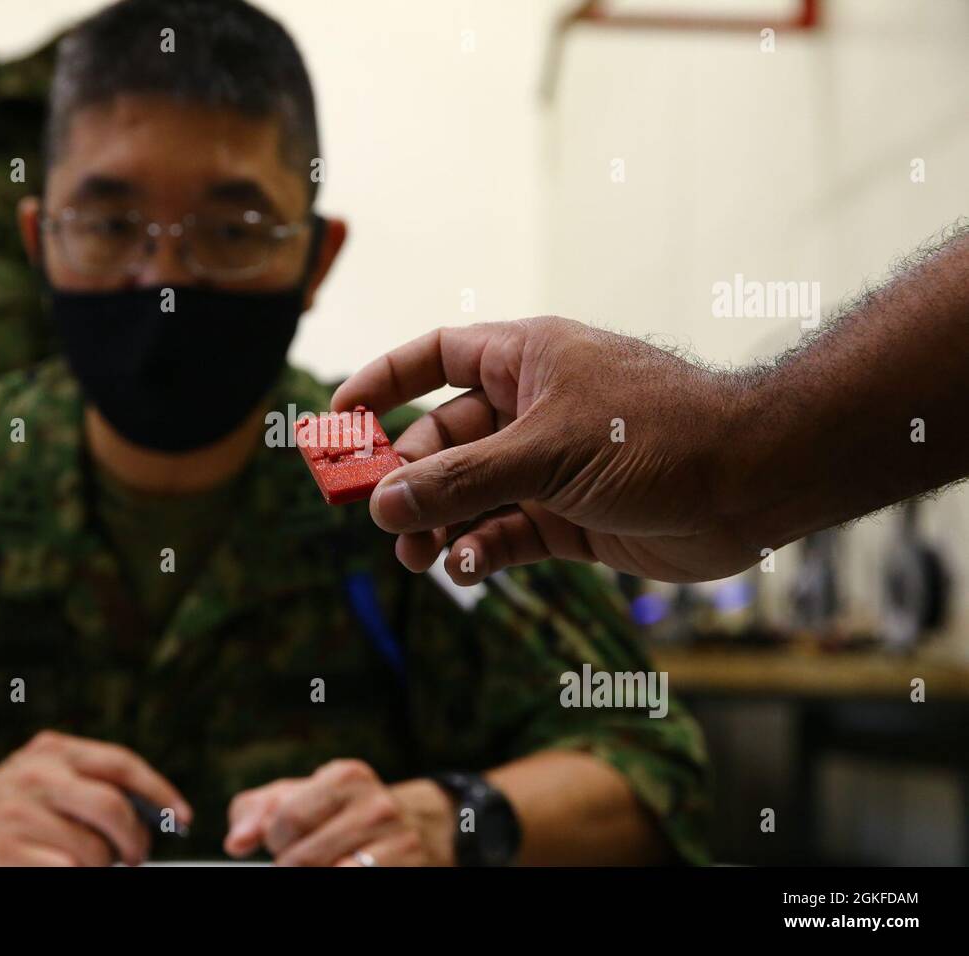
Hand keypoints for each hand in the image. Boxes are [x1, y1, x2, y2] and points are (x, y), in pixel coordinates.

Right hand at [0, 730, 191, 865]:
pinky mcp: (5, 854)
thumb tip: (155, 809)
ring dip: (104, 866)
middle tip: (135, 856)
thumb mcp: (44, 770)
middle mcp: (37, 776)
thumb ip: (91, 777)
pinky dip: (81, 876)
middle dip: (136, 839)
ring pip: (92, 851)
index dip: (160, 792)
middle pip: (113, 809)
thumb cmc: (5, 802)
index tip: (182, 817)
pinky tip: (74, 872)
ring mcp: (19, 815)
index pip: (121, 764)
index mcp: (53, 749)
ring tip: (95, 866)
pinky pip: (68, 873)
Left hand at [223, 759, 453, 866]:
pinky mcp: (409, 870)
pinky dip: (338, 877)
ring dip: (316, 875)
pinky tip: (343, 867)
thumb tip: (237, 843)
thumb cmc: (341, 811)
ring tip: (325, 863)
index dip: (276, 839)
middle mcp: (377, 806)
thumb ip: (256, 811)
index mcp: (346, 777)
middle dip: (293, 864)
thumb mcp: (299, 797)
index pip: (285, 821)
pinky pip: (352, 883)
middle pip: (303, 859)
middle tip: (307, 856)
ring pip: (329, 875)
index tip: (288, 839)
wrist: (415, 826)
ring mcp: (399, 843)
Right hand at [332, 317, 762, 583]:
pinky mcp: (566, 518)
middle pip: (440, 439)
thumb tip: (381, 504)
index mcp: (522, 360)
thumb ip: (460, 480)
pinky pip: (502, 533)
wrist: (752, 484)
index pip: (434, 357)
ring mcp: (546, 466)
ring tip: (418, 557)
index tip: (338, 418)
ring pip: (468, 493)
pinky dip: (480, 550)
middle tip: (377, 520)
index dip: (383, 382)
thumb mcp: (545, 453)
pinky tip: (469, 568)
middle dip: (408, 479)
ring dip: (438, 524)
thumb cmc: (655, 436)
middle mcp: (529, 409)